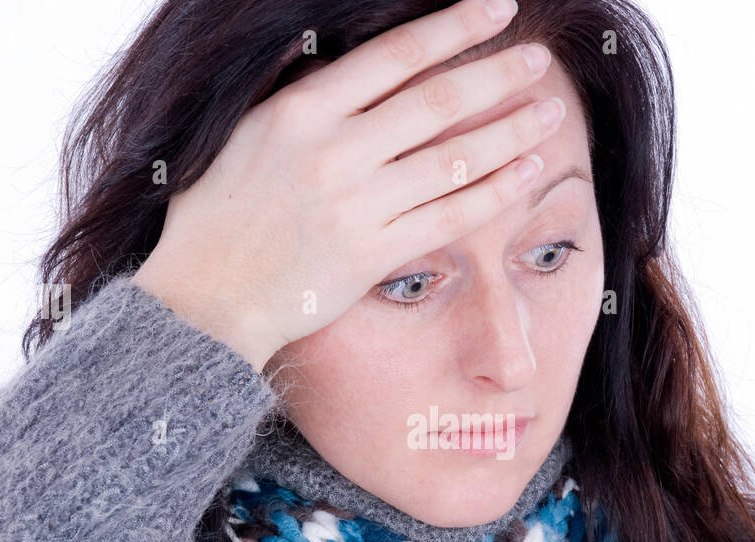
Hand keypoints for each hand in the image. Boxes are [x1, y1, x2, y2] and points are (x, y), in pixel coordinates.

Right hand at [132, 0, 564, 371]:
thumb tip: (341, 48)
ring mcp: (357, 206)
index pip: (396, 56)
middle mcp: (334, 153)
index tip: (497, 8)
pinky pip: (449, 217)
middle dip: (497, 75)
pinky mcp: (373, 254)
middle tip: (538, 61)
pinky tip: (526, 172)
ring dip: (509, 133)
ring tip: (548, 115)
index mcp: (300, 111)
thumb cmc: (218, 212)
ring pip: (453, 160)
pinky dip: (494, 192)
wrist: (206, 298)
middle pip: (437, 103)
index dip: (454, 27)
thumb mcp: (243, 130)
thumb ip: (299, 88)